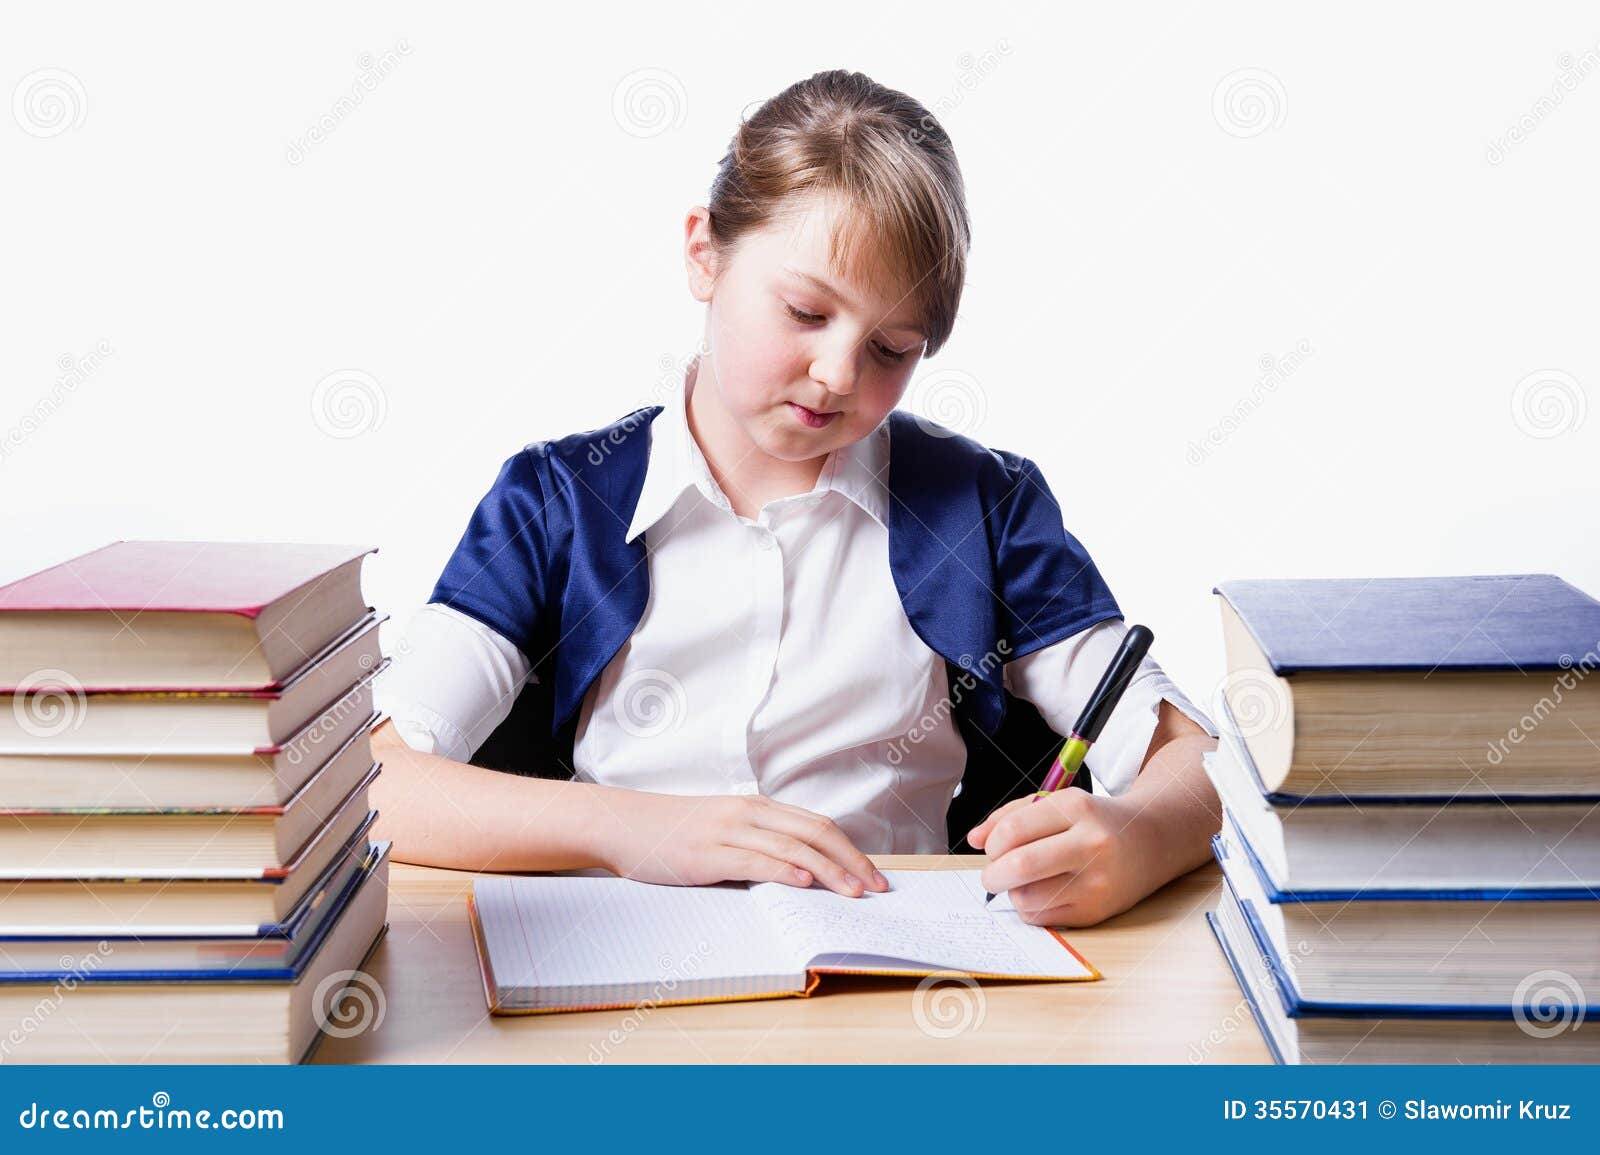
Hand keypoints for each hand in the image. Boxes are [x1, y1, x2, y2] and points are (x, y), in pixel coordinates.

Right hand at [596, 790, 888, 896]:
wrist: (624, 824)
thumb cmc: (673, 833)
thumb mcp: (723, 830)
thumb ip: (758, 843)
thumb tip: (800, 872)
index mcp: (757, 807)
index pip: (818, 824)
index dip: (851, 849)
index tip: (874, 874)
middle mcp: (749, 813)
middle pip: (816, 832)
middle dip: (852, 860)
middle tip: (877, 887)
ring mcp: (729, 831)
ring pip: (793, 846)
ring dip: (829, 870)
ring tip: (854, 891)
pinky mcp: (708, 853)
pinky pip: (755, 859)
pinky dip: (784, 869)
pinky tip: (805, 882)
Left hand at [967, 787, 1154, 926]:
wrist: (1149, 842)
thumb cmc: (1091, 821)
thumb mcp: (1056, 804)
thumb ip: (1011, 816)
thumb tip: (974, 839)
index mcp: (1076, 808)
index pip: (1013, 830)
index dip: (993, 844)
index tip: (994, 849)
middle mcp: (1091, 844)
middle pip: (1019, 866)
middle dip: (993, 875)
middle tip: (992, 875)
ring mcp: (1097, 881)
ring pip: (1027, 898)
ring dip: (1012, 893)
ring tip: (1023, 883)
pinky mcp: (1096, 911)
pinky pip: (1042, 917)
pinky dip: (1031, 908)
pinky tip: (1043, 893)